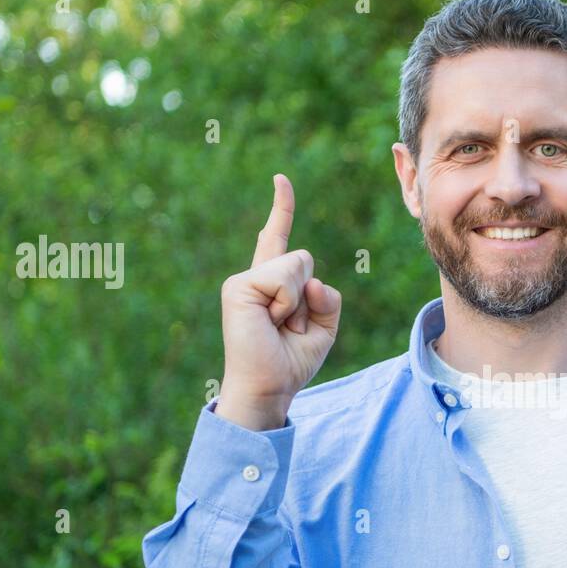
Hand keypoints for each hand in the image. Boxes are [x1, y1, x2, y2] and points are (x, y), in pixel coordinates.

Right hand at [216, 173, 341, 430]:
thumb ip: (328, 299)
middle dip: (310, 297)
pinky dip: (288, 304)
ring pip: (297, 266)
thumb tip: (313, 280)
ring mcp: (244, 281)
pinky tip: (271, 322)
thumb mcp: (324, 330)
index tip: (281, 180)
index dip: (281, 209)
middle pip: (304, 260)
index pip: (278, 240)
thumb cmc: (290, 362)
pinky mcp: (238, 287)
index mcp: (272, 285)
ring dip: (298, 304)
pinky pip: (285, 280)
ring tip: (278, 327)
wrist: (268, 387)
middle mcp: (255, 278)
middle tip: (288, 329)